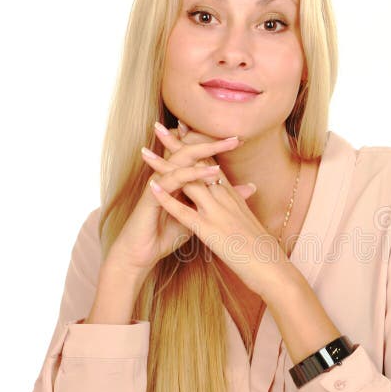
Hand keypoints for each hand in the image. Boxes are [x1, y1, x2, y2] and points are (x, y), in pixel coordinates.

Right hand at [108, 121, 252, 275]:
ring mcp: (159, 184)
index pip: (198, 157)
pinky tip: (204, 172)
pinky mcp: (152, 196)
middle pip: (190, 152)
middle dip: (212, 144)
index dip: (217, 148)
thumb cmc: (165, 234)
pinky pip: (171, 180)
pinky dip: (188, 174)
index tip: (241, 141)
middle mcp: (168, 177)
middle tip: (236, 138)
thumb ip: (218, 199)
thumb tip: (248, 189)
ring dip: (202, 155)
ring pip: (180, 161)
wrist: (142, 253)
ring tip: (225, 150)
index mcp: (178, 179)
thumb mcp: (198, 215)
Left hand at [144, 122, 290, 298]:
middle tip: (159, 127)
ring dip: (165, 167)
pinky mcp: (210, 231)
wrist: (274, 270)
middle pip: (198, 166)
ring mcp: (218, 213)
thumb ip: (244, 207)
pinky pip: (184, 211)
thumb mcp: (253, 224)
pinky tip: (152, 187)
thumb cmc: (266, 252)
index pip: (212, 165)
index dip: (196, 148)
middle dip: (178, 147)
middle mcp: (226, 199)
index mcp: (235, 198)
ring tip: (146, 153)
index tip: (183, 133)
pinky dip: (167, 198)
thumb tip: (245, 193)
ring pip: (188, 182)